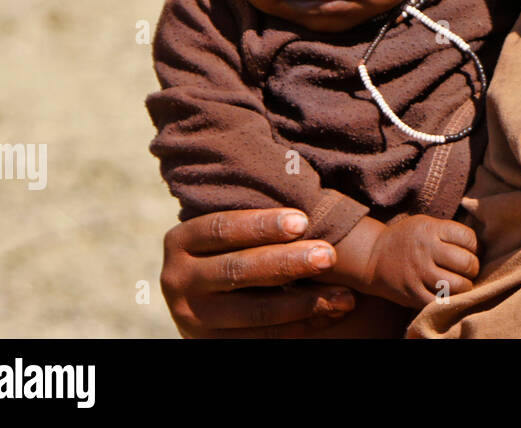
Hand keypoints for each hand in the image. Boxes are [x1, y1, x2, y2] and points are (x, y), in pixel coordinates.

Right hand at [160, 208, 357, 337]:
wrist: (214, 303)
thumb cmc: (241, 247)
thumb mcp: (234, 231)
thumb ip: (256, 214)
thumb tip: (298, 176)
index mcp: (181, 240)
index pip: (220, 227)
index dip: (261, 225)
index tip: (303, 220)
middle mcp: (176, 280)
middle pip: (237, 270)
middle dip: (288, 263)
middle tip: (329, 255)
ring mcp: (190, 318)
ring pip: (253, 310)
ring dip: (303, 302)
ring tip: (344, 294)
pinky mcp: (209, 345)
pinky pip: (260, 338)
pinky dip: (300, 326)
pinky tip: (330, 313)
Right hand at [365, 215, 478, 307]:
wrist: (374, 257)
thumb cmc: (408, 239)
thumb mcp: (426, 224)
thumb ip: (449, 232)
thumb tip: (480, 247)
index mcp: (431, 229)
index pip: (468, 238)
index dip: (475, 247)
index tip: (471, 251)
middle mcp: (426, 250)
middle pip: (466, 263)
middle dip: (473, 268)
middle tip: (468, 270)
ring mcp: (419, 273)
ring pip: (458, 285)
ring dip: (465, 286)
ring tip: (461, 283)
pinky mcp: (413, 294)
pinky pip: (441, 301)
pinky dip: (450, 300)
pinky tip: (449, 294)